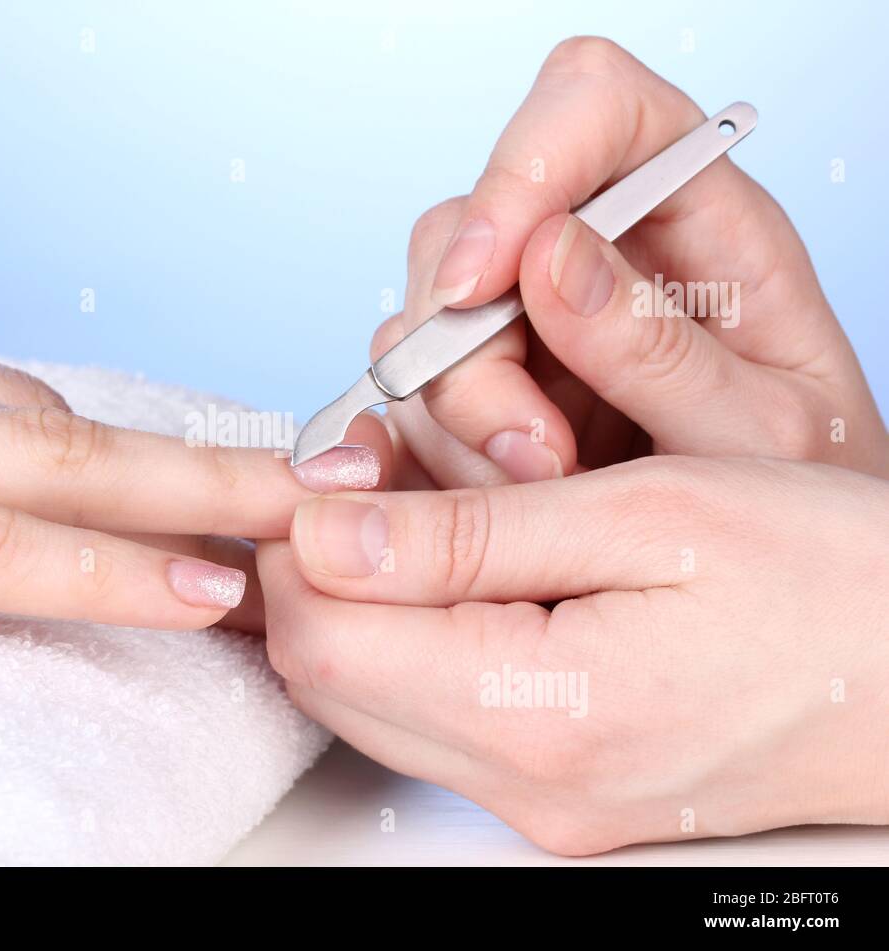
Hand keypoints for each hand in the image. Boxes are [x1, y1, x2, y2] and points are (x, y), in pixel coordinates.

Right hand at [0, 284, 388, 671]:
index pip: (17, 409)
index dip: (132, 462)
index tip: (224, 489)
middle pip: (65, 418)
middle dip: (206, 455)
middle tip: (326, 473)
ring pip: (53, 470)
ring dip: (193, 503)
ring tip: (304, 529)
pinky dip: (106, 564)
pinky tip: (196, 586)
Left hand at [259, 456, 888, 853]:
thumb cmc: (831, 582)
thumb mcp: (650, 517)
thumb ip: (469, 534)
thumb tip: (327, 529)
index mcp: (541, 714)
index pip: (323, 637)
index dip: (296, 542)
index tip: (332, 464)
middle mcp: (527, 786)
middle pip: (329, 678)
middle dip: (316, 572)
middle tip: (372, 478)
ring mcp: (543, 803)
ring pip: (370, 700)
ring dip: (364, 603)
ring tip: (426, 512)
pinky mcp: (561, 793)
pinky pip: (434, 717)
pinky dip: (416, 639)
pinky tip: (469, 571)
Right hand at [379, 37, 887, 487]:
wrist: (771, 586)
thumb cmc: (797, 490)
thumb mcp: (762, 434)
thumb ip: (660, 351)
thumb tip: (548, 257)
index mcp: (695, 214)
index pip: (590, 104)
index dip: (523, 166)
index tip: (485, 280)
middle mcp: (596, 251)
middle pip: (469, 229)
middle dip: (472, 347)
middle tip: (533, 450)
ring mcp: (530, 320)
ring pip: (424, 320)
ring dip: (461, 416)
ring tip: (546, 486)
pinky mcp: (488, 388)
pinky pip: (412, 395)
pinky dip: (437, 451)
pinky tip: (508, 497)